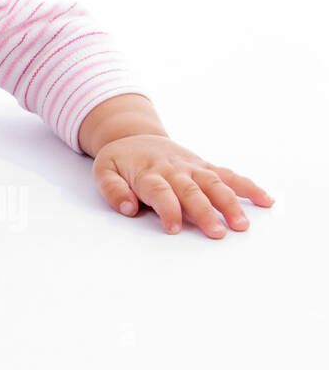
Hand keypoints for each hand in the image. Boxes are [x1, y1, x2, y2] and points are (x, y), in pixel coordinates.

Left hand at [91, 134, 273, 237]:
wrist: (135, 135)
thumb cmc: (120, 160)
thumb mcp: (103, 170)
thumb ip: (112, 189)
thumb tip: (128, 208)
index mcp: (148, 173)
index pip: (160, 192)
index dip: (167, 209)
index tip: (174, 228)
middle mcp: (174, 170)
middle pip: (191, 191)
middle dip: (204, 212)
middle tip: (216, 233)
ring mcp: (192, 168)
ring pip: (214, 184)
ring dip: (230, 203)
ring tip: (242, 225)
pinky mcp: (205, 167)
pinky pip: (229, 175)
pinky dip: (248, 187)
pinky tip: (266, 200)